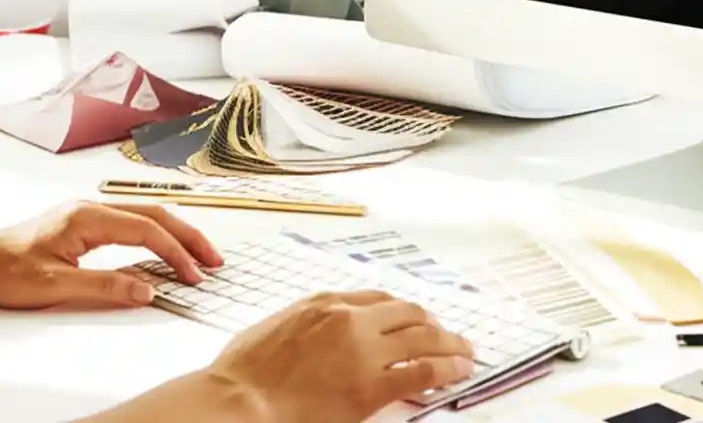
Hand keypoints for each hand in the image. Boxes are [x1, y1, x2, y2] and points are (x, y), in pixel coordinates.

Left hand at [0, 201, 222, 309]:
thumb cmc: (4, 269)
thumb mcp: (54, 284)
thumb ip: (105, 285)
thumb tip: (148, 290)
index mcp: (88, 218)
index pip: (147, 230)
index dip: (176, 253)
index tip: (194, 275)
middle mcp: (93, 208)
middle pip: (157, 214)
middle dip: (190, 236)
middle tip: (214, 259)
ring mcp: (90, 213)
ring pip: (148, 215)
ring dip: (178, 233)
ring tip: (201, 254)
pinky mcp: (87, 223)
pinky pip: (134, 222)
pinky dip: (159, 234)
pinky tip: (167, 247)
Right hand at [207, 291, 474, 422]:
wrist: (237, 403)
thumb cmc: (241, 376)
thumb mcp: (274, 330)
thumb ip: (306, 326)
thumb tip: (318, 335)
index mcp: (323, 304)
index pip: (377, 299)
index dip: (401, 311)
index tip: (412, 319)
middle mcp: (349, 319)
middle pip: (407, 313)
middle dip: (430, 323)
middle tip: (445, 334)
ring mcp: (364, 350)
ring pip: (424, 337)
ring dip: (450, 343)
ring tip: (465, 351)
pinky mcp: (373, 384)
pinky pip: (423, 370)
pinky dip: (447, 368)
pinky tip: (459, 371)